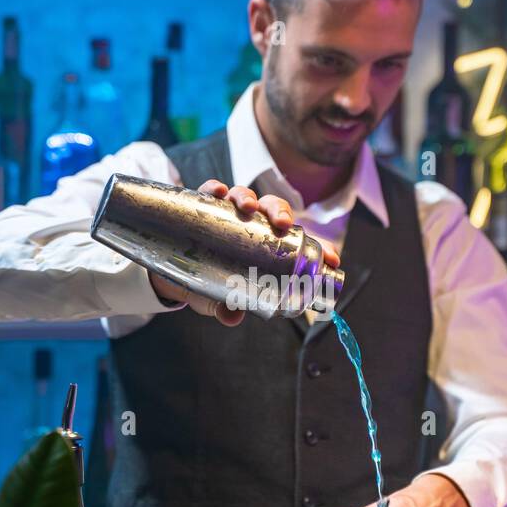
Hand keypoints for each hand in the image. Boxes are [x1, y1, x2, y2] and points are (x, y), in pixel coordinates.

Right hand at [148, 178, 339, 326]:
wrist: (175, 275)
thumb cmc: (210, 284)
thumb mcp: (219, 299)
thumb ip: (227, 307)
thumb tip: (232, 317)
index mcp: (268, 247)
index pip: (299, 243)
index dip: (318, 248)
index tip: (331, 259)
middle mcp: (252, 225)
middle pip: (274, 211)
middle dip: (281, 212)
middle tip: (282, 224)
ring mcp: (229, 213)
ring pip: (246, 197)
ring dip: (249, 198)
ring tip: (247, 208)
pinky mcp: (204, 206)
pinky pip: (212, 191)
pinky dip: (216, 189)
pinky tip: (218, 192)